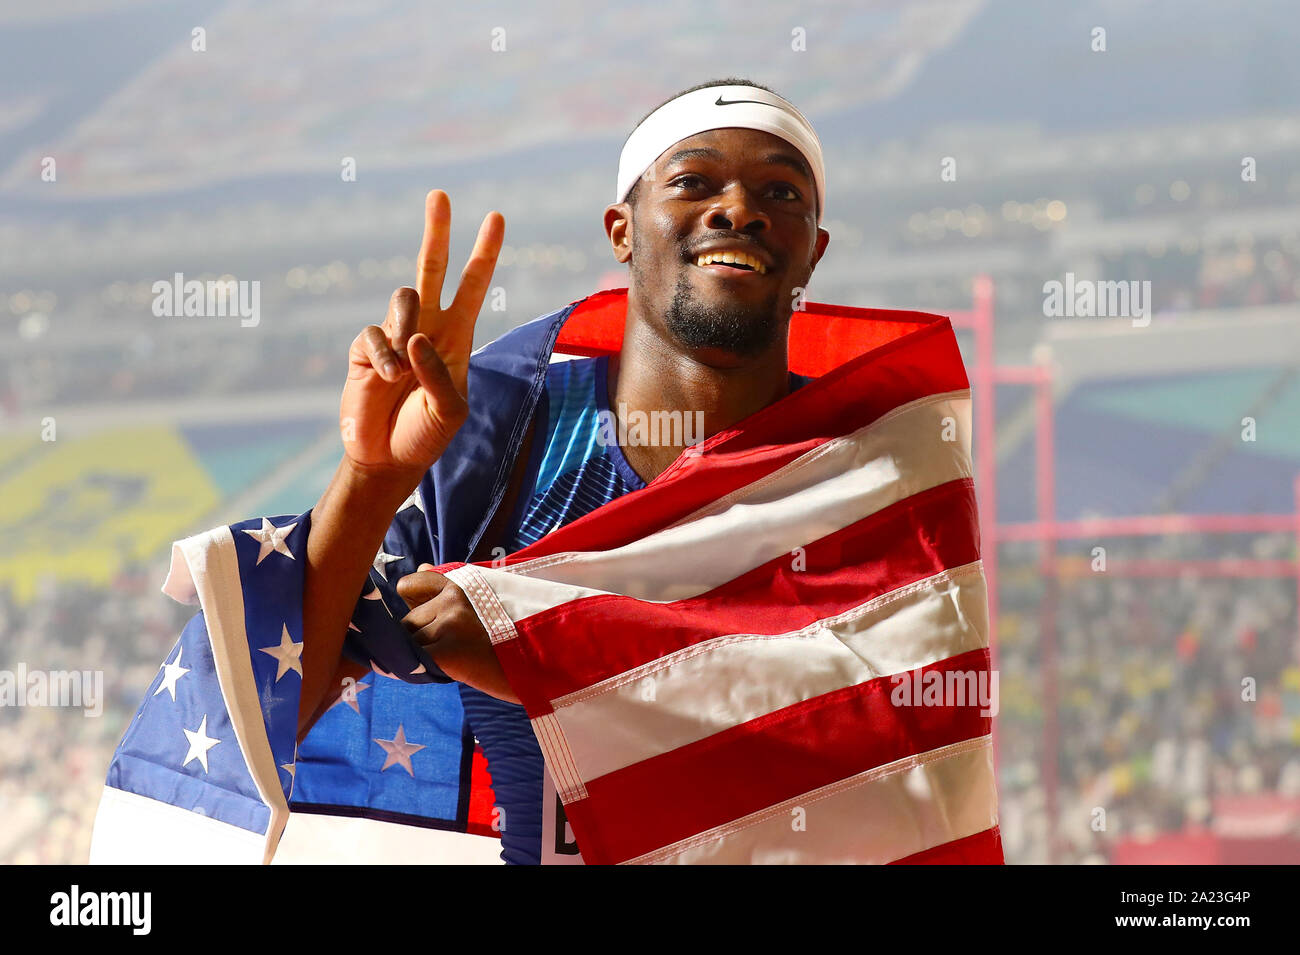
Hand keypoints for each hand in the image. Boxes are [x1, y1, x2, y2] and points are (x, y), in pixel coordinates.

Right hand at [341, 190, 504, 475]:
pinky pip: (375, 335)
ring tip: (405, 371)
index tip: (495, 217)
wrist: (387, 457)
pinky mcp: (365, 348)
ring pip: (403, 297)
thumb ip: (441, 375)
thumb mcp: (450, 411)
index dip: (484, 252)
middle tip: (439, 194)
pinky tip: (388, 379)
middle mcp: (426, 327)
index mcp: (457, 337)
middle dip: (437, 231)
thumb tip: (416, 338)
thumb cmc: (426, 434)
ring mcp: (394, 334)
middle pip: (433, 267)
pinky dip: (385, 357)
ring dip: (408, 326)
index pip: (472, 286)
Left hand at [396, 564, 518, 703]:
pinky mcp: (448, 651)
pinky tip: (445, 673)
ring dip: (425, 655)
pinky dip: (423, 670)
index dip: (415, 606)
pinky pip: (415, 661)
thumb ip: (450, 586)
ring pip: (411, 643)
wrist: (551, 658)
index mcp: (463, 581)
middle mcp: (452, 597)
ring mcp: (449, 622)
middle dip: (422, 636)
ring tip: (455, 662)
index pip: (409, 585)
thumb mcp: (489, 596)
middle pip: (408, 621)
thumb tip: (421, 566)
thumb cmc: (521, 631)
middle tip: (452, 649)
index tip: (431, 621)